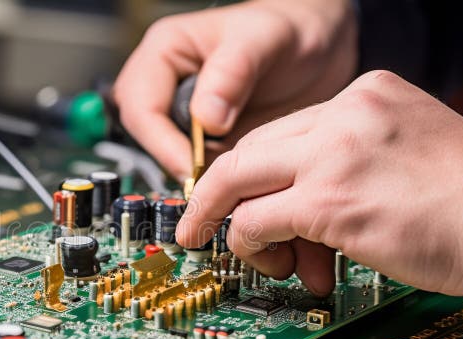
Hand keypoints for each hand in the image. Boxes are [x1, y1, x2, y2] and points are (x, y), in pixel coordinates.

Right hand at [112, 0, 357, 180]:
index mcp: (164, 52)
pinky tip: (240, 180)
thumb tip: (206, 119)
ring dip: (196, 174)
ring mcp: (183, 115)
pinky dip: (214, 180)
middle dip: (176, 161)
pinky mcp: (204, 139)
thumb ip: (233, 72)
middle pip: (146, 137)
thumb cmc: (289, 30)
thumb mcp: (264, 40)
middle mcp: (165, 85)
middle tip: (210, 184)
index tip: (192, 168)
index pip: (142, 108)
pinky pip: (197, 167)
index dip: (163, 144)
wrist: (320, 48)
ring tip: (232, 182)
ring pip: (169, 157)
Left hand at [176, 71, 462, 301]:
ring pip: (239, 177)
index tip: (236, 193)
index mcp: (366, 96)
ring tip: (241, 251)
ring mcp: (335, 151)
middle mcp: (346, 112)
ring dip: (230, 221)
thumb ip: (345, 163)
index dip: (254, 169)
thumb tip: (289, 205)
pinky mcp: (329, 198)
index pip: (285, 130)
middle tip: (203, 222)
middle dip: (220, 191)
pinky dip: (249, 243)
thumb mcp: (402, 156)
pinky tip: (269, 263)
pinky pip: (256, 219)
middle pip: (251, 146)